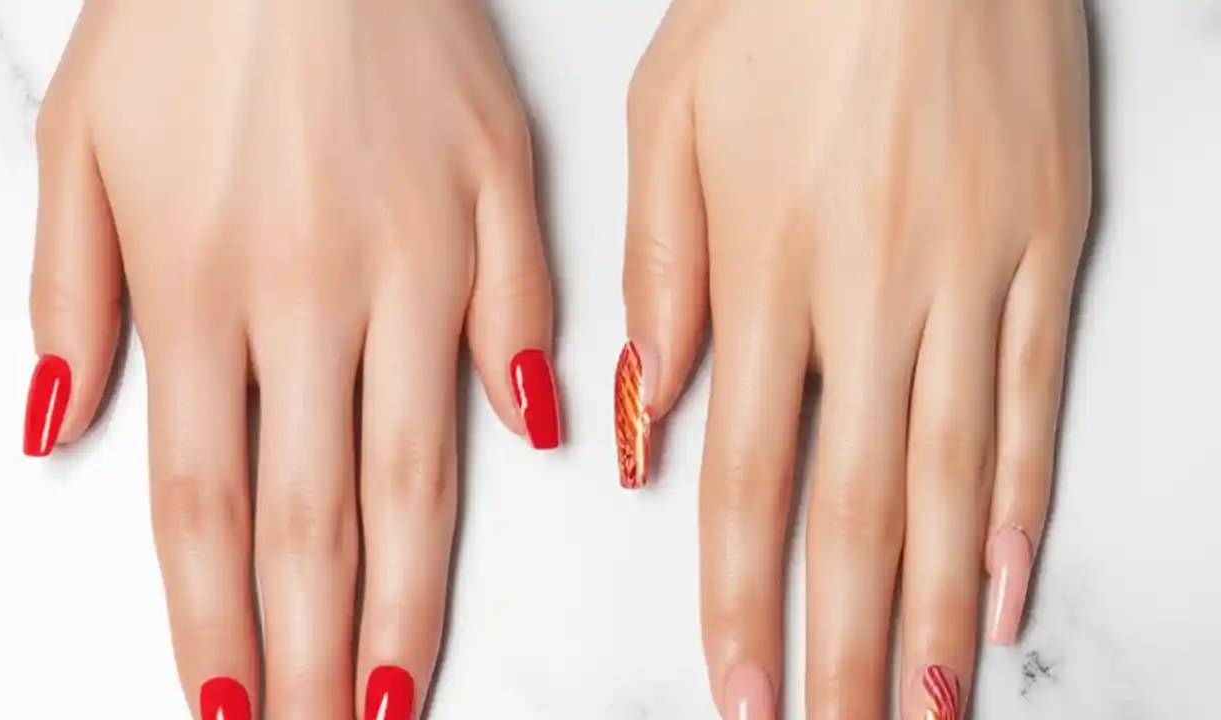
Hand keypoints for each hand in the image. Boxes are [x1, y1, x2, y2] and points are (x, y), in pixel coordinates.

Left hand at [25, 1, 555, 716]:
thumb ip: (68, 295)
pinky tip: (539, 470)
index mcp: (201, 281)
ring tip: (411, 681)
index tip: (233, 708)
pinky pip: (521, 320)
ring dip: (414, 590)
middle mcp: (314, 290)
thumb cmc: (190, 10)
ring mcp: (419, 253)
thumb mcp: (78, 141)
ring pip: (419, 461)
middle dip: (320, 650)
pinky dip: (522, 401)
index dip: (217, 626)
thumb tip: (60, 426)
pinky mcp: (495, 205)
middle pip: (314, 515)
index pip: (204, 505)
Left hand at [618, 1, 1089, 716]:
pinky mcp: (1047, 245)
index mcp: (765, 268)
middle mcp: (871, 293)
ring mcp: (971, 277)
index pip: (745, 482)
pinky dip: (1022, 499)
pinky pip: (1034, 396)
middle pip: (856, 512)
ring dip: (940, 610)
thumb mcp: (671, 118)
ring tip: (928, 706)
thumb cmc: (785, 1)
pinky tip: (1010, 582)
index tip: (739, 693)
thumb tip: (648, 420)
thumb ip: (657, 276)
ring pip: (952, 480)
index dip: (739, 603)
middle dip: (845, 649)